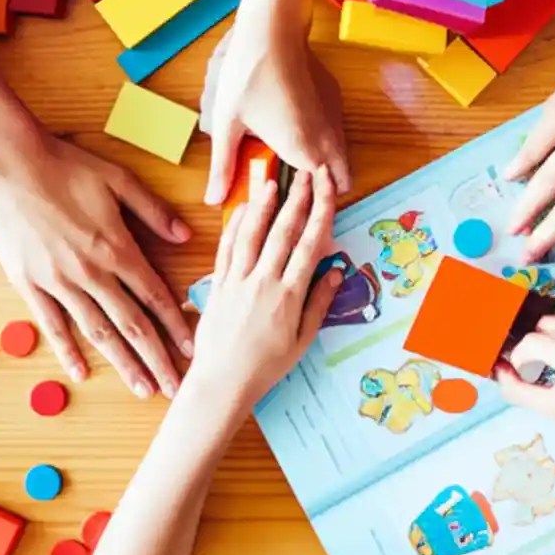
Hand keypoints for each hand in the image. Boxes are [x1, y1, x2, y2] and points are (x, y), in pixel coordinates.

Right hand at [0, 129, 192, 398]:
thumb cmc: (63, 165)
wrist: (5, 162)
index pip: (155, 297)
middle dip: (158, 360)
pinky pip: (52, 324)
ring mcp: (58, 281)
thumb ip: (153, 211)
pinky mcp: (28, 283)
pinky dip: (68, 351)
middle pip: (133, 324)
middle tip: (176, 389)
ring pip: (98, 332)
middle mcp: (91, 272)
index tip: (194, 350)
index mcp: (116, 248)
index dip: (177, 326)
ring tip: (141, 389)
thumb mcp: (117, 179)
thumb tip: (186, 235)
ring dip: (122, 364)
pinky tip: (82, 373)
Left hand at [189, 168, 341, 405]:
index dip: (321, 211)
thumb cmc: (265, 368)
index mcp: (289, 295)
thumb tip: (336, 272)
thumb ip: (318, 303)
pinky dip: (235, 227)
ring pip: (252, 234)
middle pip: (284, 231)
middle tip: (307, 172)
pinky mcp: (218, 285)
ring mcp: (238, 281)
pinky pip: (227, 249)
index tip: (327, 187)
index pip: (311, 243)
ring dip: (264, 205)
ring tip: (273, 181)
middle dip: (298, 198)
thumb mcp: (301, 340)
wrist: (222, 382)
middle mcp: (264, 282)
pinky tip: (242, 211)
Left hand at [200, 22, 349, 204]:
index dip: (309, 206)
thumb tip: (212, 200)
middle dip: (322, 190)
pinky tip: (299, 133)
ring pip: (340, 154)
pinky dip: (327, 142)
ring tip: (295, 166)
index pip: (320, 194)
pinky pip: (337, 131)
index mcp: (301, 148)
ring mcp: (334, 114)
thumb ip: (222, 166)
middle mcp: (326, 135)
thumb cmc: (246, 74)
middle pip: (340, 177)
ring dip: (326, 165)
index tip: (291, 210)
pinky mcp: (334, 96)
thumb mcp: (226, 124)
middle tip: (295, 191)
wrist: (274, 26)